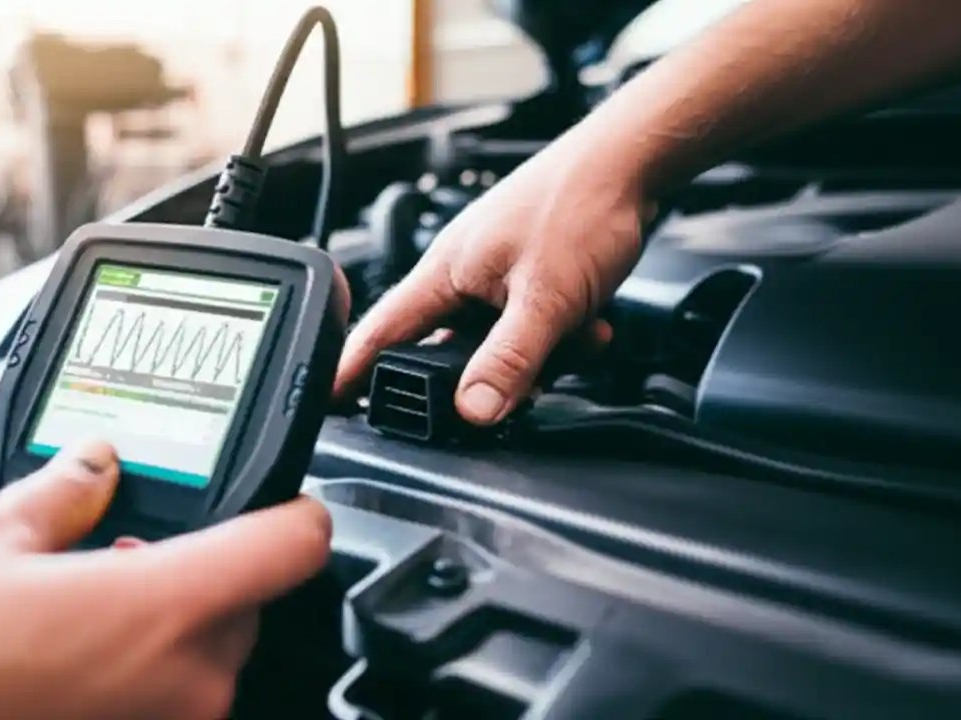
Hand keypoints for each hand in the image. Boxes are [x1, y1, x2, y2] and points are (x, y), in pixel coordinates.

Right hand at [0, 441, 330, 719]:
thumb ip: (63, 491)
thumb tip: (96, 464)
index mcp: (161, 613)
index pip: (295, 545)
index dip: (294, 508)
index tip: (278, 496)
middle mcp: (182, 684)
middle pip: (249, 598)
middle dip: (199, 566)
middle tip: (122, 550)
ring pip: (209, 649)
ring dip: (165, 620)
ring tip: (77, 604)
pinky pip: (169, 695)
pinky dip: (139, 668)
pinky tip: (68, 655)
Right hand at [335, 134, 652, 423]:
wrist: (631, 163)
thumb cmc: (579, 204)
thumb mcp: (545, 298)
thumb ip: (509, 359)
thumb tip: (473, 410)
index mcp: (444, 273)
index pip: (382, 332)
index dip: (351, 371)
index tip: (330, 404)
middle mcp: (462, 276)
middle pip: (446, 353)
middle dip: (485, 376)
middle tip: (511, 393)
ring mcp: (496, 278)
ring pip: (497, 346)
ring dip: (538, 356)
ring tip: (572, 337)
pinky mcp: (529, 281)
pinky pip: (530, 331)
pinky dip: (561, 338)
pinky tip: (588, 328)